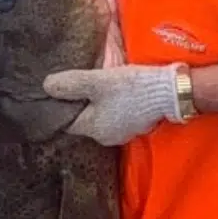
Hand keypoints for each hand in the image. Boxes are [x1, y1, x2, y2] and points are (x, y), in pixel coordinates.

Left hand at [43, 64, 182, 145]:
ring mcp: (122, 132)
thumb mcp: (97, 82)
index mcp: (93, 128)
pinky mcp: (136, 124)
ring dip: (96, 104)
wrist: (170, 92)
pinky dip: (111, 105)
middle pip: (84, 119)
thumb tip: (46, 87)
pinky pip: (115, 115)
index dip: (60, 107)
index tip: (57, 92)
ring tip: (93, 86)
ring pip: (100, 117)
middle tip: (75, 84)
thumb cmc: (131, 88)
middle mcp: (106, 136)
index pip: (67, 122)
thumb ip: (71, 85)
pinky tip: (113, 92)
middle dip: (79, 104)